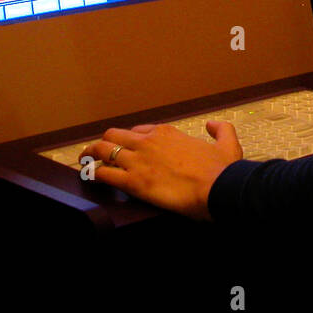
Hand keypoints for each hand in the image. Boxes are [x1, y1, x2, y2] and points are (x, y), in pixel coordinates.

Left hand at [81, 120, 243, 219]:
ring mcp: (138, 161)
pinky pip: (103, 174)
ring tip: (84, 161)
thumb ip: (221, 129)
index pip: (139, 130)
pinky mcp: (133, 182)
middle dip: (104, 142)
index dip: (131, 139)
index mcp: (167, 133)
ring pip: (102, 149)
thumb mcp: (228, 144)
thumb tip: (212, 124)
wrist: (218, 188)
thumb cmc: (222, 170)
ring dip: (90, 154)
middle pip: (114, 136)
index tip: (128, 148)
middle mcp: (148, 142)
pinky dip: (92, 174)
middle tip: (98, 152)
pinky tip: (88, 177)